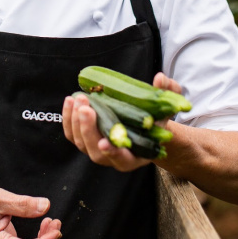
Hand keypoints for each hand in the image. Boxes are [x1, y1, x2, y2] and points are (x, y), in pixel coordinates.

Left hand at [62, 72, 181, 171]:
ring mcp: (98, 150)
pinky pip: (72, 134)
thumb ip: (169, 93)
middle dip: (89, 130)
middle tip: (87, 108)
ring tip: (79, 99)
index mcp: (136, 155)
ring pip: (81, 143)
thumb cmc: (156, 120)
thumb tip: (160, 78)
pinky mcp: (86, 140)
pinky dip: (69, 119)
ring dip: (76, 122)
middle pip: (96, 151)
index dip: (113, 153)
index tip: (105, 143)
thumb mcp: (167, 106)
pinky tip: (70, 101)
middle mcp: (114, 157)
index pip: (122, 159)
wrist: (143, 126)